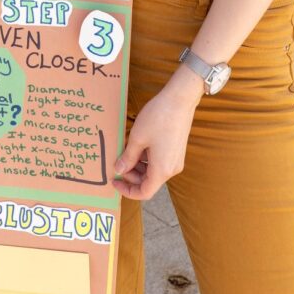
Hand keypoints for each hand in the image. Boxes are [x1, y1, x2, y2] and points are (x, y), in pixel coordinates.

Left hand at [112, 68, 201, 200]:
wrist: (179, 100)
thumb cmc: (158, 118)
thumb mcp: (137, 138)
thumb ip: (128, 158)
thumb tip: (119, 170)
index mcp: (162, 170)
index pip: (144, 192)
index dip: (127, 190)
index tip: (114, 181)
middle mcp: (171, 169)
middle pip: (148, 182)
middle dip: (131, 175)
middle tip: (117, 160)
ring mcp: (175, 160)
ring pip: (152, 171)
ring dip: (137, 165)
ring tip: (125, 149)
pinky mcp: (176, 151)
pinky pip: (158, 162)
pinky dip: (146, 158)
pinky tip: (136, 144)